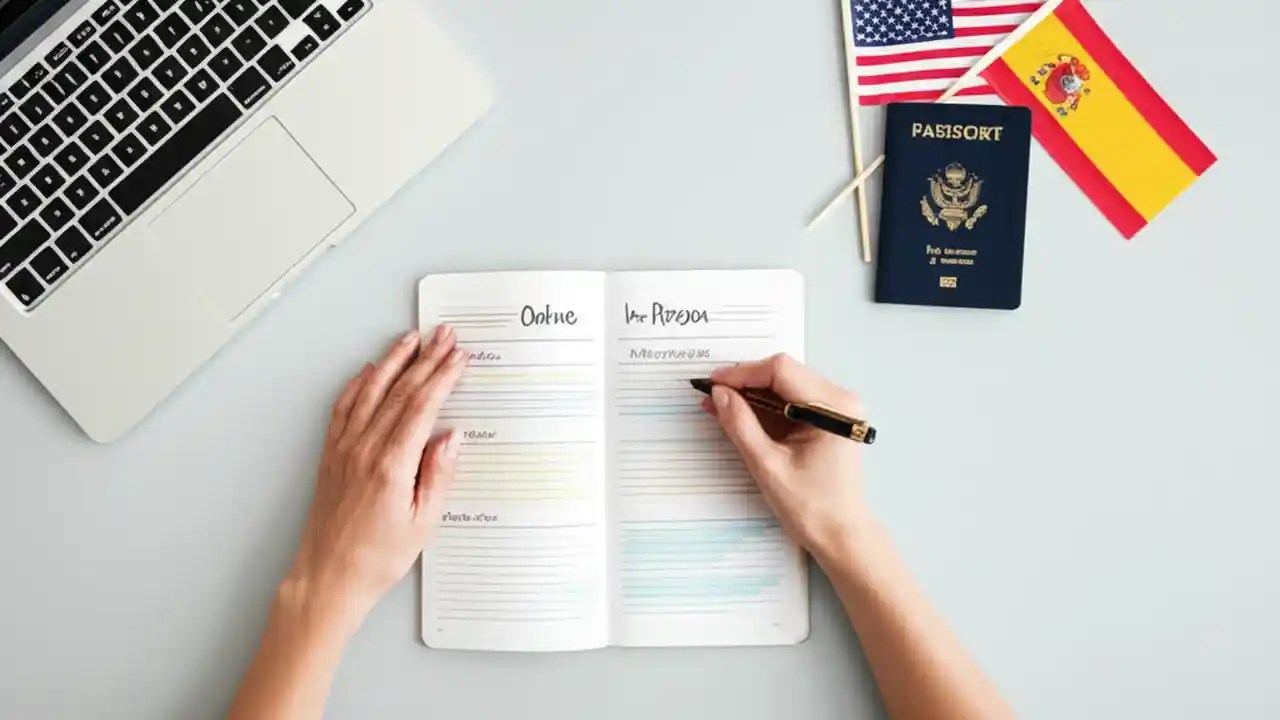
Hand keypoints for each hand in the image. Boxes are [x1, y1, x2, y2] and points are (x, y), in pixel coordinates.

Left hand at [286, 326, 466, 627]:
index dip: (442, 377)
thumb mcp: (423, 523)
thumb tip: (452, 437)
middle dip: (425, 359)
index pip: (422, 407)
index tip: (458, 357)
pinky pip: (343, 409)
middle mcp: (364, 450)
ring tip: (411, 339)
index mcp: (391, 466)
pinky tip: (368, 371)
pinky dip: (358, 385)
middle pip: (400, 392)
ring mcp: (344, 450)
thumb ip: (438, 474)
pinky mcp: (331, 456)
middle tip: (444, 336)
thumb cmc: (376, 559)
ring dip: (393, 361)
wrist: (328, 578)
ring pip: (370, 392)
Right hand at [702, 354, 868, 564]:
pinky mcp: (827, 419)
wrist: (841, 534)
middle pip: (784, 374)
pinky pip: (791, 402)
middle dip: (745, 383)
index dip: (743, 373)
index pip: (781, 371)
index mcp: (833, 408)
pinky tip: (740, 415)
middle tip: (712, 396)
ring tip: (720, 406)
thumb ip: (741, 425)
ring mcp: (835, 408)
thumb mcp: (768, 466)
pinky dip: (765, 407)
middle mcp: (840, 400)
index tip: (713, 384)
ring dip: (752, 394)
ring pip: (785, 386)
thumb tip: (719, 394)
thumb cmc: (811, 507)